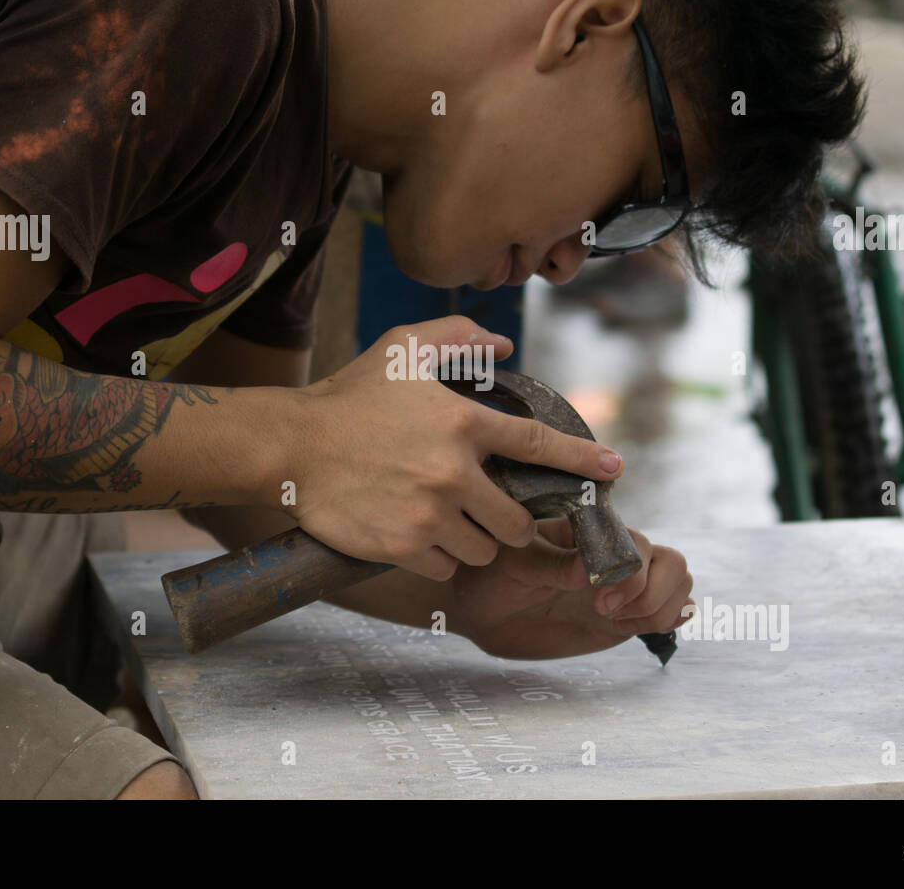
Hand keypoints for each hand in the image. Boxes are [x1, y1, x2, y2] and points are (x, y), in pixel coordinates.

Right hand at [288, 317, 624, 579]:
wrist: (291, 446)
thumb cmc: (349, 396)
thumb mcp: (403, 348)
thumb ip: (458, 336)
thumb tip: (502, 347)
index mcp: (462, 423)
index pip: (538, 445)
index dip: (581, 460)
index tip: (613, 469)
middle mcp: (453, 472)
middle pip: (516, 521)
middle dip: (511, 521)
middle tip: (490, 511)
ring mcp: (428, 514)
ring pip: (483, 550)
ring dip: (475, 542)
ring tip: (447, 522)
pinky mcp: (402, 546)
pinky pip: (445, 568)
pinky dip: (439, 558)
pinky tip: (418, 536)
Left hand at [444, 517, 693, 659]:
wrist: (481, 610)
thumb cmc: (492, 575)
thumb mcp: (514, 564)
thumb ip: (551, 565)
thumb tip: (588, 570)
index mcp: (590, 529)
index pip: (636, 538)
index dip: (629, 568)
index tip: (596, 593)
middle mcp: (614, 552)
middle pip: (668, 561)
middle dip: (648, 591)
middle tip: (604, 612)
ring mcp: (624, 583)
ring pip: (678, 580)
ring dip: (660, 606)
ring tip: (617, 623)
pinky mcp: (626, 613)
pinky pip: (670, 607)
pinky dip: (668, 617)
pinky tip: (629, 628)